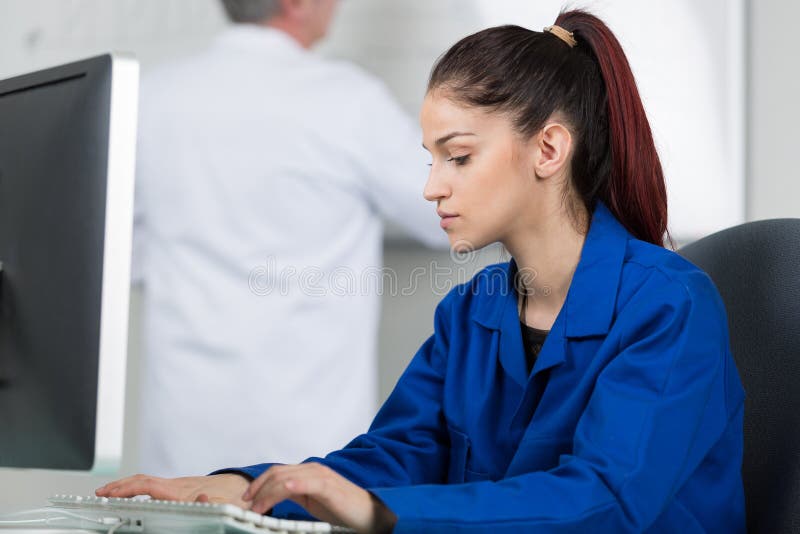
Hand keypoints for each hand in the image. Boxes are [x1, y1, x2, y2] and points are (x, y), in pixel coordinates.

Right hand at [95, 473, 250, 507]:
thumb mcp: (224, 505)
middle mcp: (177, 485)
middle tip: (99, 493)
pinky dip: (135, 487)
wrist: (239, 488)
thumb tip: (201, 499)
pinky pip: (151, 485)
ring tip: (106, 492)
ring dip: (125, 485)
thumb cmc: (231, 498)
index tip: (113, 493)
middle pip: (143, 480)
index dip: (130, 489)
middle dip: (120, 485)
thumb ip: (212, 504)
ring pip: (146, 480)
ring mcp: (176, 485)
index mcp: (182, 491)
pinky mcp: (177, 488)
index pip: (150, 487)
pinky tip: (128, 494)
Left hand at [245, 462, 390, 532]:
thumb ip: (296, 495)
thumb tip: (274, 501)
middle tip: (247, 506)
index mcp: (308, 473)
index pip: (276, 472)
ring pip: (283, 478)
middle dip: (257, 489)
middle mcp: (312, 470)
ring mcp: (320, 476)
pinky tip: (277, 496)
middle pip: (276, 473)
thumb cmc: (344, 510)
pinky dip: (285, 489)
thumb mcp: (313, 501)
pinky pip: (301, 484)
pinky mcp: (327, 486)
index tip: (247, 499)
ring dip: (265, 493)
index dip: (258, 484)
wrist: (370, 514)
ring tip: (256, 509)